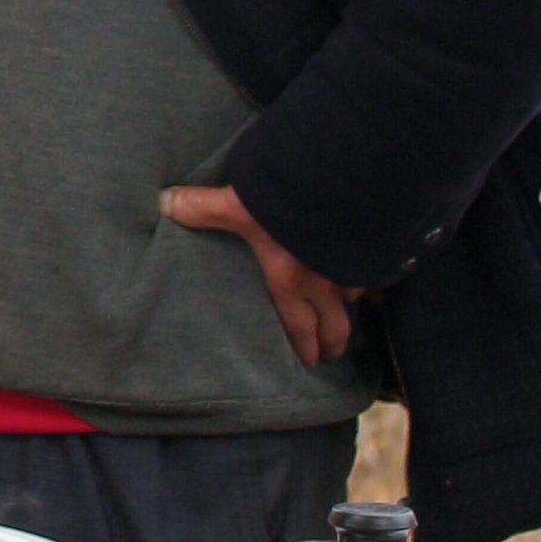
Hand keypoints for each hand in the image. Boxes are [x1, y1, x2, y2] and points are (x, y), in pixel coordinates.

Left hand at [164, 184, 367, 365]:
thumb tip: (165, 202)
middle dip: (333, 343)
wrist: (342, 179)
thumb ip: (202, 207)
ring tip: (343, 312)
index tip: (309, 362)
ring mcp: (353, 265)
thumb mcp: (238, 203)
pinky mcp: (374, 246)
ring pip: (355, 298)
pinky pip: (375, 270)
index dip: (305, 349)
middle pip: (335, 327)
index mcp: (290, 279)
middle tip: (329, 353)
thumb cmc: (287, 199)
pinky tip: (367, 269)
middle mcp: (326, 281)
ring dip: (349, 307)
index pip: (299, 328)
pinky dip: (369, 275)